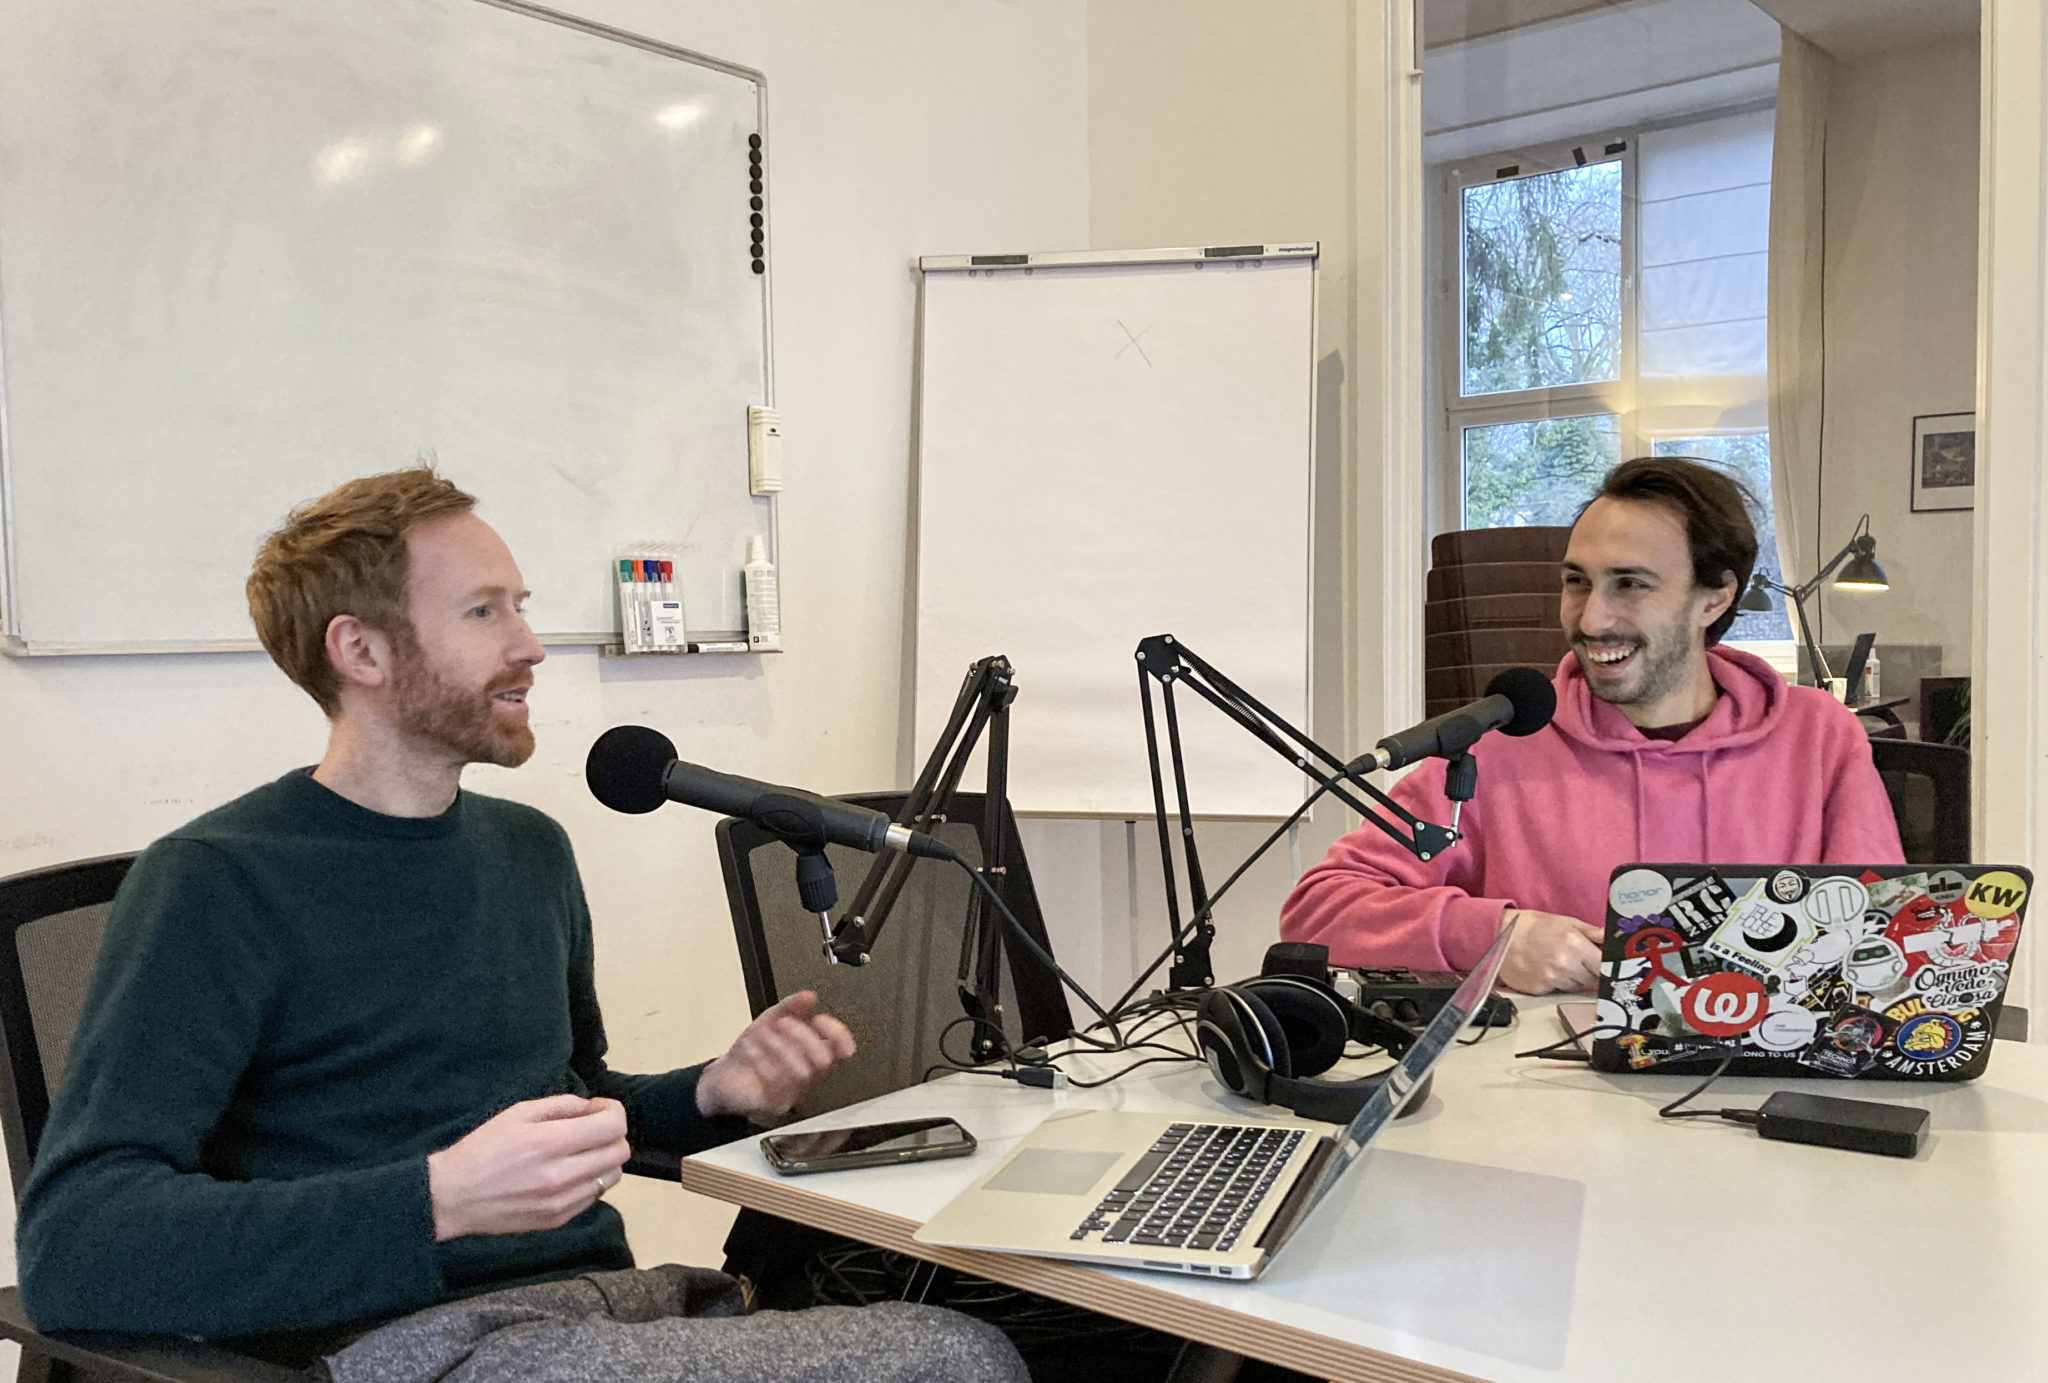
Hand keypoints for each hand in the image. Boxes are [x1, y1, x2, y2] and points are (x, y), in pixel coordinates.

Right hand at [426, 1095, 628, 1242]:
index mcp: (550, 1143)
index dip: (613, 1111)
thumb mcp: (518, 1113)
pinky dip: (591, 1180)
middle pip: (620, 1152)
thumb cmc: (482, 1149)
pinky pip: (595, 1196)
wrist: (452, 1197)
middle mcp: (562, 1175)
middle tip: (591, 1129)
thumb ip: (562, 1106)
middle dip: (612, 1134)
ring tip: (580, 1152)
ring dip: (604, 1159)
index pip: (612, 1126)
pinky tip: (569, 1173)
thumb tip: (593, 1108)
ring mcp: (562, 1202)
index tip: (599, 1108)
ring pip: (612, 1176)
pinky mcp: (558, 1220)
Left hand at [696, 990, 856, 1120]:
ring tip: (762, 1034)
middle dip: (803, 1036)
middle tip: (783, 1024)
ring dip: (779, 1046)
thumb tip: (809, 996)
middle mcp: (808, 1077)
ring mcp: (793, 1092)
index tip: (819, 1018)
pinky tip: (750, 1048)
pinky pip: (776, 1083)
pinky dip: (761, 1059)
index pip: (843, 1050)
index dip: (837, 1033)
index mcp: (813, 1056)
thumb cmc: (751, 1053)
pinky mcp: (775, 1103)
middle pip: (824, 1060)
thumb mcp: (770, 1021)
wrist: (722, 1078)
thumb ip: (790, 1006)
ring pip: (801, 1072)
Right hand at [1496, 908, 1604, 994]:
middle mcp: (1565, 964)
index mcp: (1574, 945)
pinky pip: (1558, 991)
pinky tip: (1546, 970)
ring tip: (1560, 964)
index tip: (1606, 966)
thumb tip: (1610, 939)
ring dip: (1574, 979)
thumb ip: (1592, 932)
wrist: (1498, 935)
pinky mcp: (1539, 990)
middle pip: (1592, 980)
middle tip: (1580, 962)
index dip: (1606, 967)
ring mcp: (1551, 979)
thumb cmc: (1531, 926)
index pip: (1604, 966)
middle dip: (1590, 972)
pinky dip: (1557, 983)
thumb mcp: (1565, 921)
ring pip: (1576, 987)